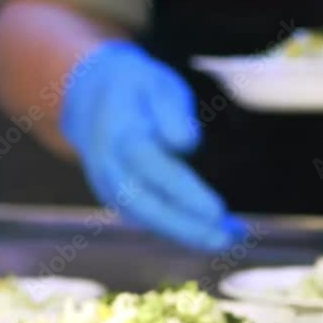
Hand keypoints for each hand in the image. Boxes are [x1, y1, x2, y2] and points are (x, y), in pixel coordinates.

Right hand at [61, 41, 242, 250]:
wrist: (90, 98)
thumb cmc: (137, 88)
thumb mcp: (156, 83)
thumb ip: (171, 110)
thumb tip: (186, 143)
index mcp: (120, 133)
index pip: (152, 168)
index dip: (184, 192)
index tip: (218, 210)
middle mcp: (108, 166)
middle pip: (145, 204)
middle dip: (187, 227)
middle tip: (228, 238)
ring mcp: (107, 186)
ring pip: (147, 219)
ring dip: (188, 234)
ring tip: (231, 237)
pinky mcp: (116, 199)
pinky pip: (148, 220)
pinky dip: (180, 231)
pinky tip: (213, 233)